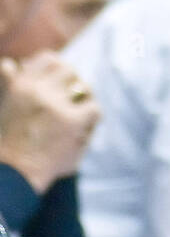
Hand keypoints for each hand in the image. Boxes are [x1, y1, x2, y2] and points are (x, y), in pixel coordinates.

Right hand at [0, 52, 100, 193]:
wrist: (9, 177)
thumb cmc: (4, 146)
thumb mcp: (1, 107)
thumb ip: (7, 84)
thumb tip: (11, 64)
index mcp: (19, 85)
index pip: (47, 59)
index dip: (57, 67)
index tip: (59, 81)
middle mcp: (37, 90)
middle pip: (68, 70)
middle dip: (72, 82)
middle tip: (73, 98)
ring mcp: (55, 105)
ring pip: (83, 88)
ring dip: (83, 100)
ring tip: (80, 114)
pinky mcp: (72, 121)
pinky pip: (93, 109)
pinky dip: (92, 120)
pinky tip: (84, 131)